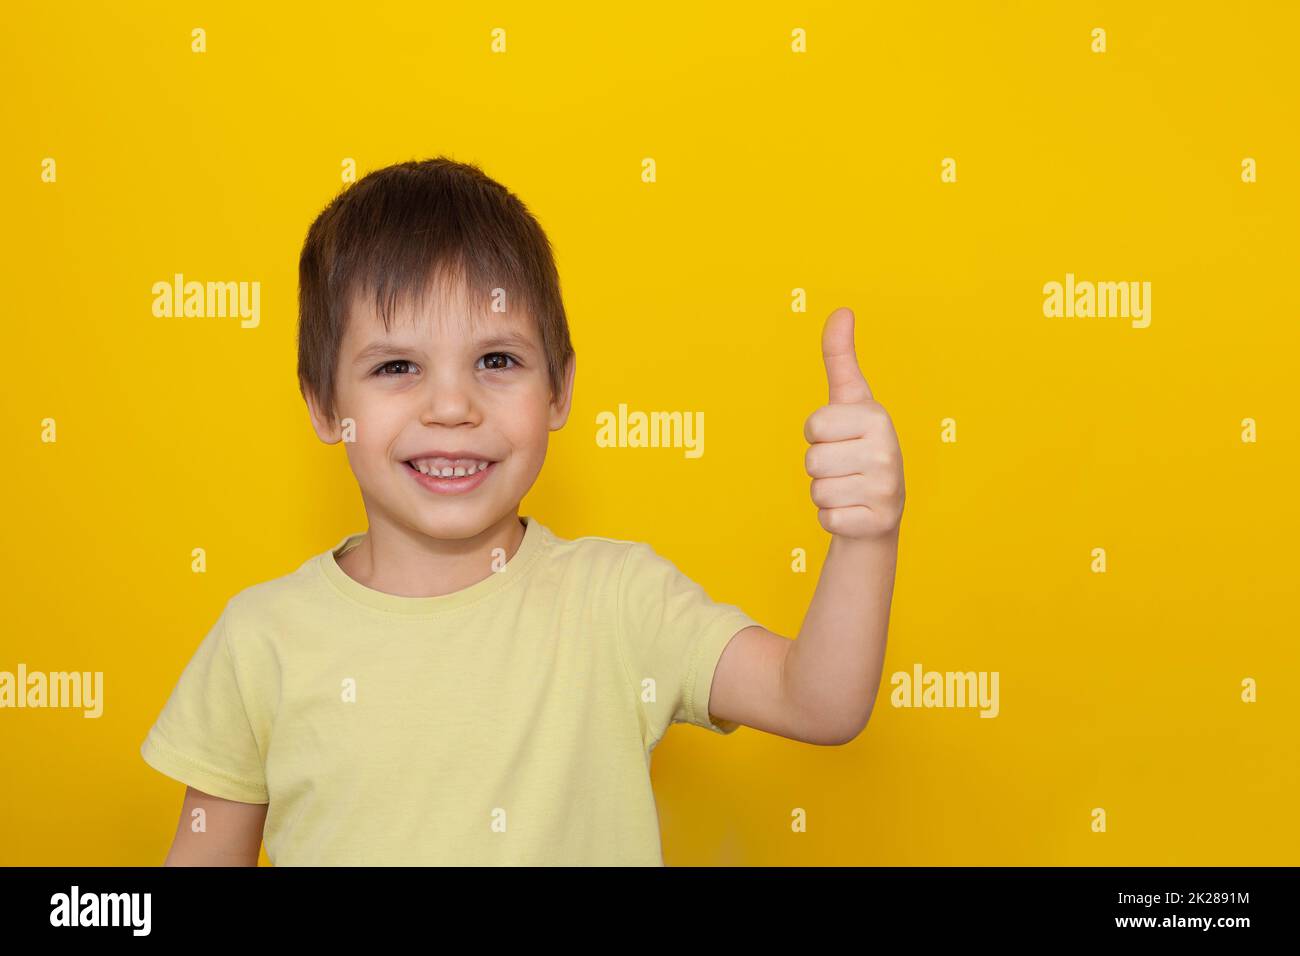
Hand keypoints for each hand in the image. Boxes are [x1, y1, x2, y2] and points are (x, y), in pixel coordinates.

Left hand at [804, 307, 904, 538]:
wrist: (880, 507)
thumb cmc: (859, 444)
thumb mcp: (850, 400)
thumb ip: (840, 357)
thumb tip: (842, 310)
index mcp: (877, 418)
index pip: (813, 426)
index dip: (818, 434)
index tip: (840, 436)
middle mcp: (887, 453)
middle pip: (812, 460)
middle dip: (819, 466)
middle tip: (845, 466)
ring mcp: (885, 490)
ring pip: (817, 491)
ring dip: (825, 492)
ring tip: (849, 486)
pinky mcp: (876, 523)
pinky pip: (826, 519)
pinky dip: (832, 517)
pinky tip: (854, 509)